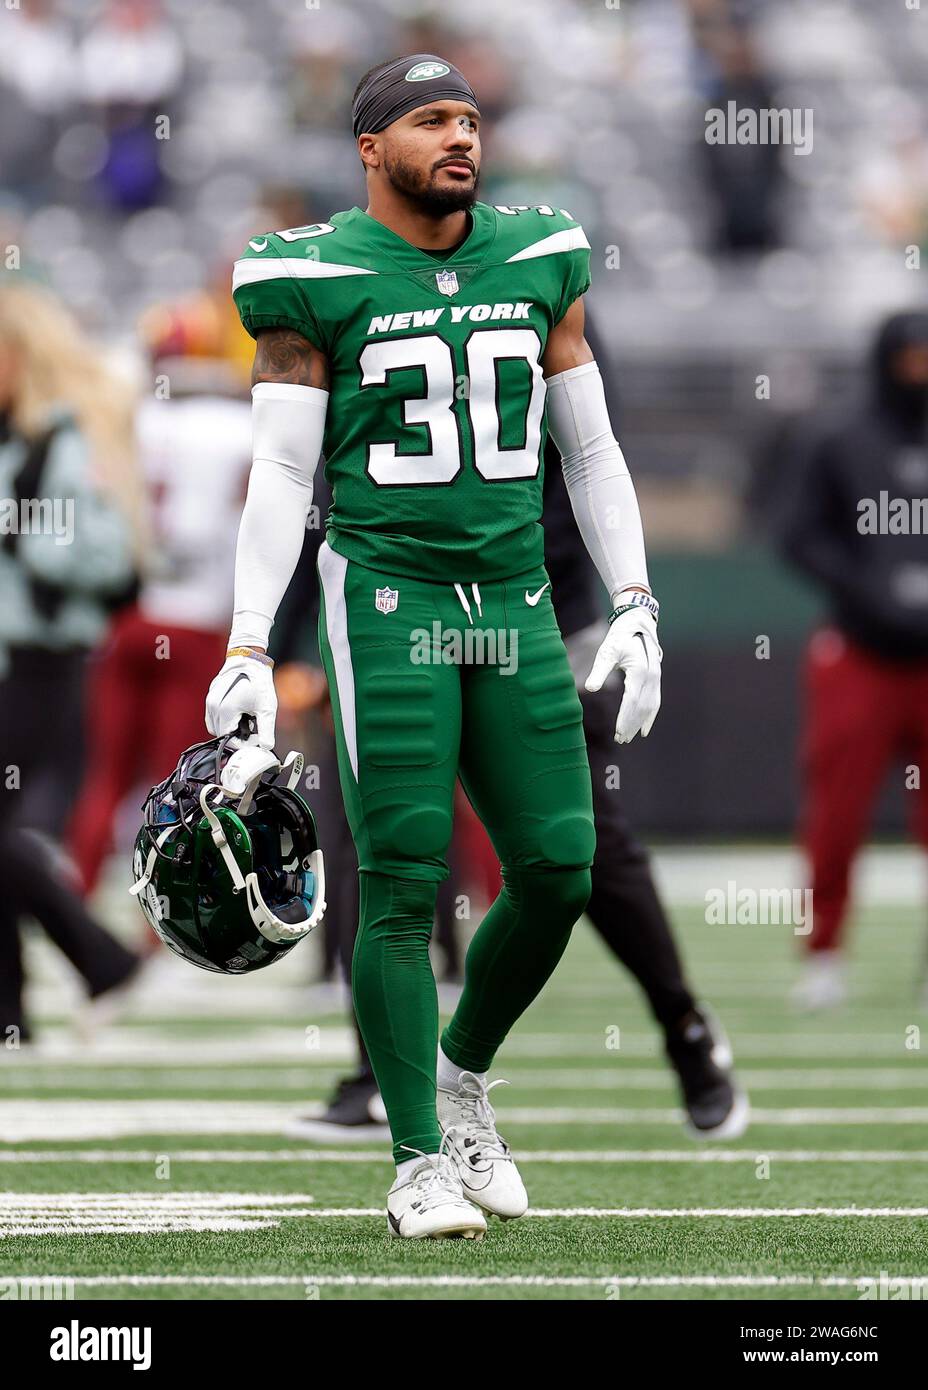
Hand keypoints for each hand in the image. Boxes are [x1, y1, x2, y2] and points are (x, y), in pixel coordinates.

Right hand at [205, 652, 276, 748]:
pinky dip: (224, 721)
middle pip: (222, 734)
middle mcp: (213, 707)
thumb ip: (266, 730)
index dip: (243, 743)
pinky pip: (213, 718)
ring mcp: (209, 702)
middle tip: (253, 729)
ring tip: (246, 720)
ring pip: (216, 728)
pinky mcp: (210, 698)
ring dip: (230, 729)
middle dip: (238, 736)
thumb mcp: (267, 708)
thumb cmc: (258, 681)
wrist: (249, 661)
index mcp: (226, 710)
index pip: (229, 739)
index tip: (255, 739)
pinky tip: (238, 714)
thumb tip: (267, 747)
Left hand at [585, 607, 661, 742]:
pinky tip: (644, 731)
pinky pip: (655, 702)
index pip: (632, 700)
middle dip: (630, 725)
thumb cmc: (618, 639)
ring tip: (627, 737)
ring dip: (639, 724)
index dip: (625, 717)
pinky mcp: (656, 680)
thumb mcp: (606, 652)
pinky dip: (650, 717)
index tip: (617, 732)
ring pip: (649, 707)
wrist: (636, 625)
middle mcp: (651, 676)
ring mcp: (656, 679)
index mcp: (639, 670)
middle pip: (641, 707)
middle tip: (619, 740)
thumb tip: (590, 689)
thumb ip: (599, 671)